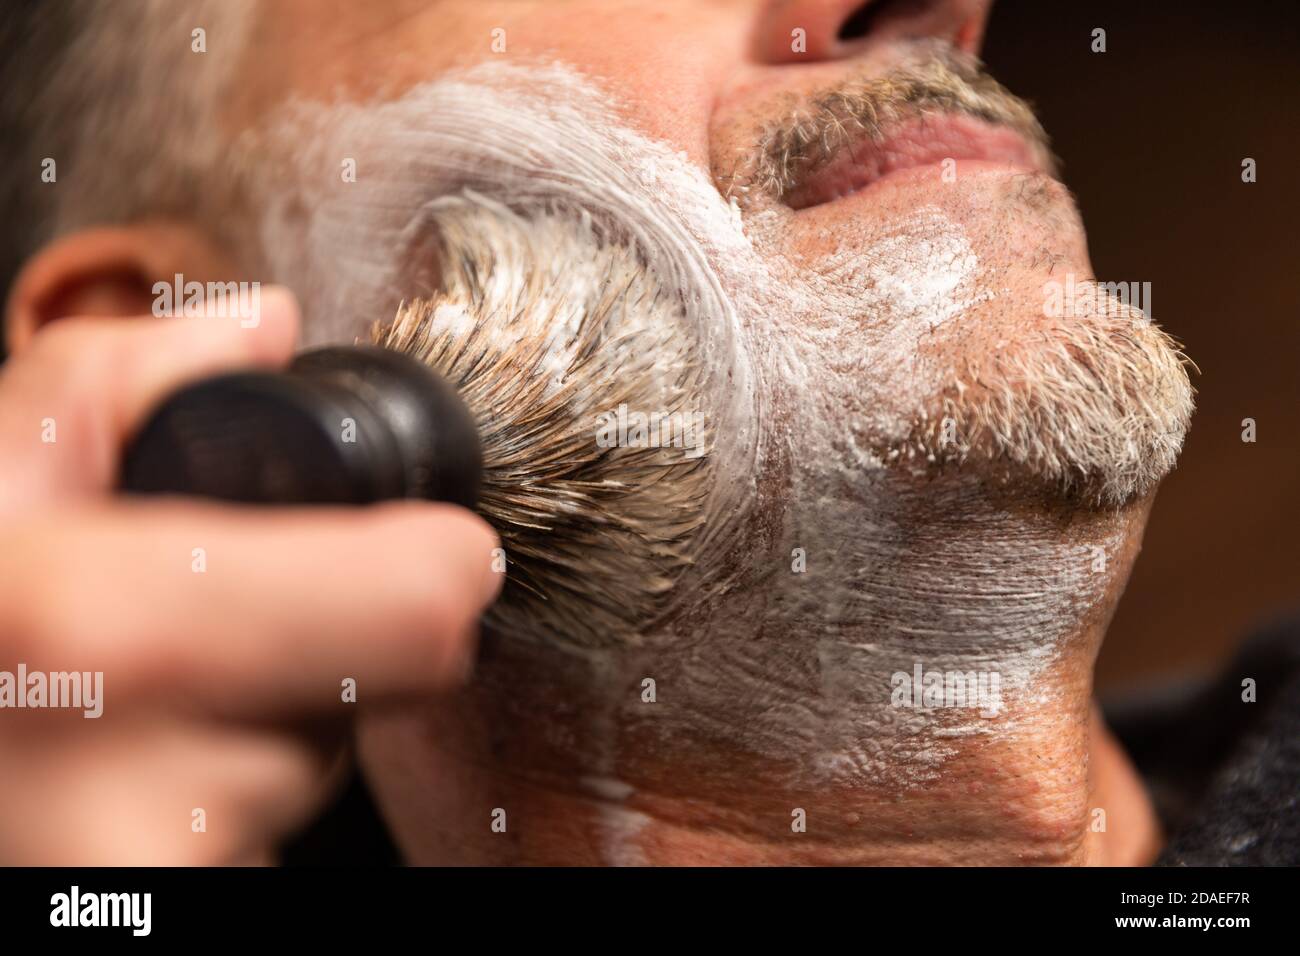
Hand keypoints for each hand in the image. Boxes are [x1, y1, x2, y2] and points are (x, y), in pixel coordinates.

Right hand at [0, 290, 500, 863]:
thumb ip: (115, 380)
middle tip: (245, 625)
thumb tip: (261, 328)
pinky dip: (223, 805)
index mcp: (96, 630)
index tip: (429, 555)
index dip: (437, 568)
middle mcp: (131, 797)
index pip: (418, 608)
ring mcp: (141, 892)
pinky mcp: (146, 922)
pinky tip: (135, 777)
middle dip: (343, 646)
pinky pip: (256, 843)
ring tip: (142, 709)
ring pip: (317, 775)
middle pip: (384, 693)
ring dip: (267, 729)